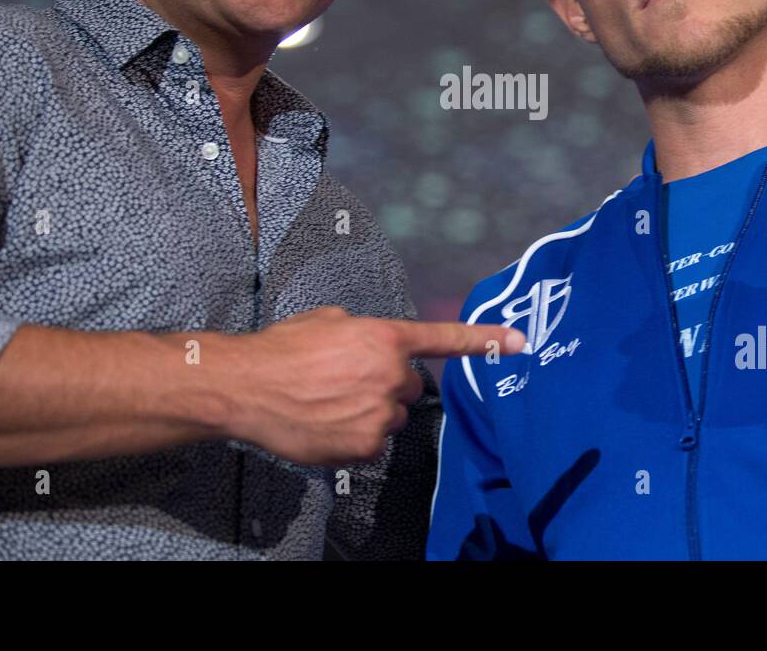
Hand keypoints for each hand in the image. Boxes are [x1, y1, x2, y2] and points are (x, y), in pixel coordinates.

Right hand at [219, 305, 522, 464]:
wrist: (246, 386)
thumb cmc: (282, 349)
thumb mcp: (329, 322)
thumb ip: (364, 333)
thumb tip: (372, 346)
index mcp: (385, 338)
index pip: (445, 339)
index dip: (486, 339)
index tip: (521, 342)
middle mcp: (390, 375)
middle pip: (409, 386)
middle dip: (385, 384)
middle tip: (345, 381)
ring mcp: (379, 413)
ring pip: (391, 416)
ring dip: (370, 411)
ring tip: (328, 402)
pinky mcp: (365, 445)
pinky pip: (374, 442)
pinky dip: (355, 436)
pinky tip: (326, 423)